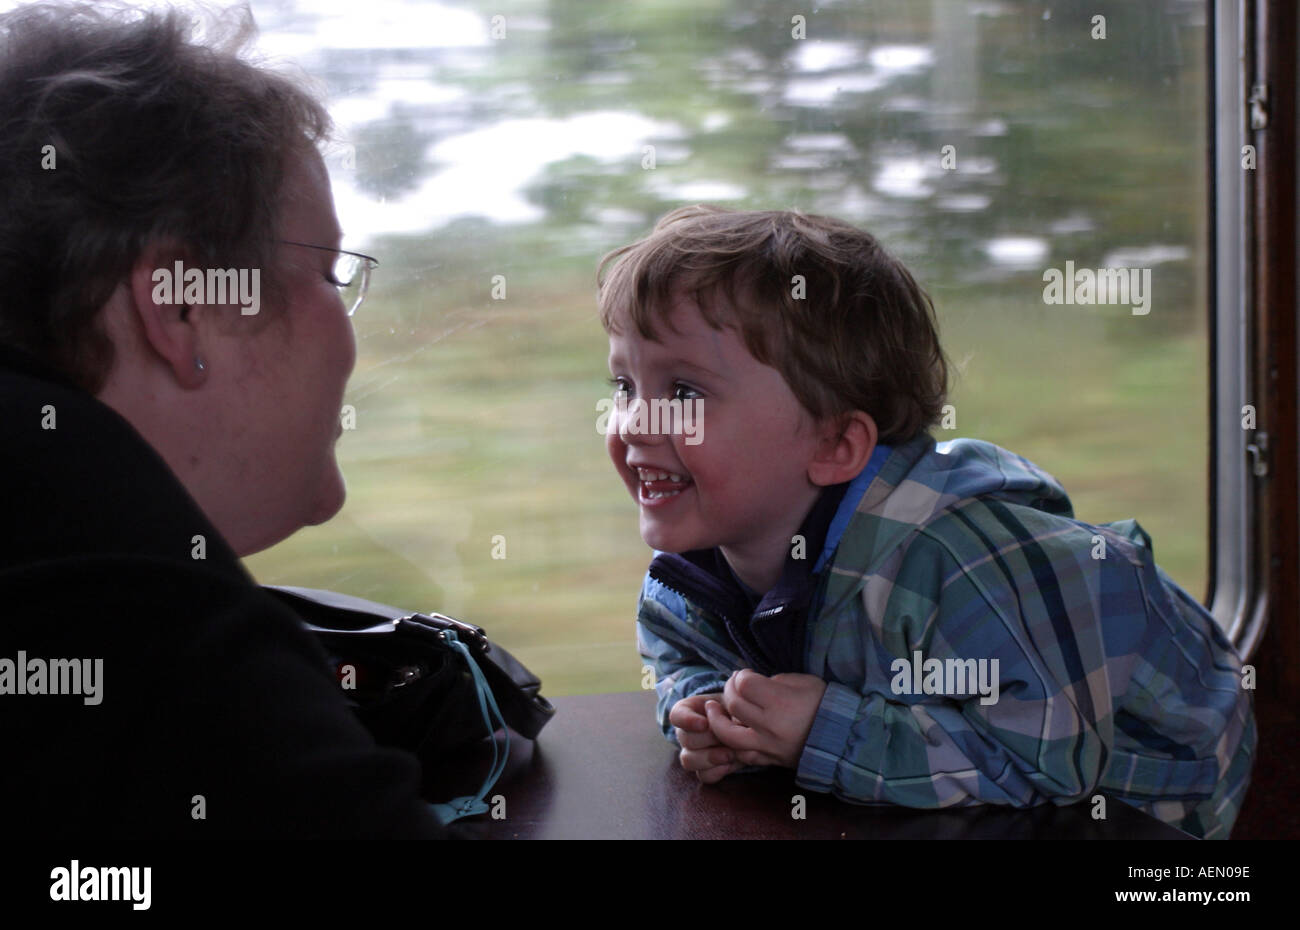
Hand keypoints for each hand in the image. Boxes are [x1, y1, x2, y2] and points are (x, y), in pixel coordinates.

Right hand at [669, 692, 738, 783]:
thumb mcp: (736, 703)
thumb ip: (733, 712)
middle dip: (708, 739)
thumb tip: (735, 724)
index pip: (677, 715)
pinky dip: (716, 772)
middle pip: (685, 739)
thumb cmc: (738, 709)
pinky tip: (729, 764)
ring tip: (730, 754)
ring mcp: (693, 753)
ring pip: (689, 760)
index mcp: (688, 711)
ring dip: (709, 758)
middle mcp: (686, 732)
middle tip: (727, 737)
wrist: (747, 726)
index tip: (704, 723)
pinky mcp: (706, 769)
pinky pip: (703, 775)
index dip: (687, 721)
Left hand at [706, 670, 827, 769]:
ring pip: (728, 735)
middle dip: (728, 690)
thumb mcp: (802, 681)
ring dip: (717, 720)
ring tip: (713, 710)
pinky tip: (732, 730)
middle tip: (733, 686)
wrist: (843, 737)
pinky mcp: (770, 760)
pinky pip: (742, 754)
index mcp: (781, 702)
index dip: (740, 676)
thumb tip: (750, 685)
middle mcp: (771, 725)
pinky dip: (733, 742)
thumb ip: (773, 682)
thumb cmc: (824, 704)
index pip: (744, 684)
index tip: (744, 675)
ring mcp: (769, 746)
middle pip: (734, 705)